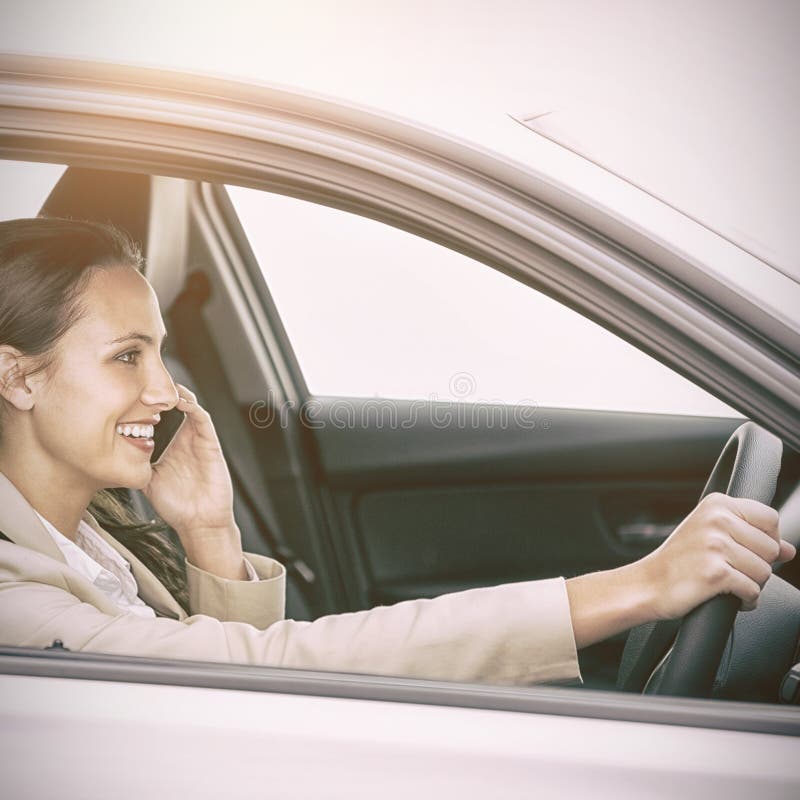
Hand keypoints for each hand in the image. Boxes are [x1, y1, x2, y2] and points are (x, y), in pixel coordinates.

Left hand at [142, 384, 245, 577]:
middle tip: (143, 378)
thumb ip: (137, 466)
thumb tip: (112, 459)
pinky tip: (179, 400)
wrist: (199, 523)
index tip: (130, 391)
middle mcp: (187, 437)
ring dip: (176, 393)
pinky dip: (192, 406)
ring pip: (190, 405)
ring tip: (159, 385)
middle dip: (162, 390)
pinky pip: (203, 419)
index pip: (163, 414)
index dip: (150, 401)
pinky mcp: (211, 444)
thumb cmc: (177, 506)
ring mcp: (199, 439)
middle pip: (177, 404)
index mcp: (174, 443)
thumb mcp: (149, 481)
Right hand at [637, 492, 795, 620]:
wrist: (648, 584)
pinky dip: (745, 600)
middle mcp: (716, 520)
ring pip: (765, 572)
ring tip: (726, 582)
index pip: (770, 518)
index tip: (748, 551)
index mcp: (717, 504)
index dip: (768, 540)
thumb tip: (790, 550)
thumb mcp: (712, 537)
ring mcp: (715, 545)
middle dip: (757, 566)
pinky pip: (753, 591)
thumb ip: (752, 537)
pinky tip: (726, 596)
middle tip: (730, 569)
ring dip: (750, 584)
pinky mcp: (715, 572)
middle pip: (771, 548)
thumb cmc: (680, 561)